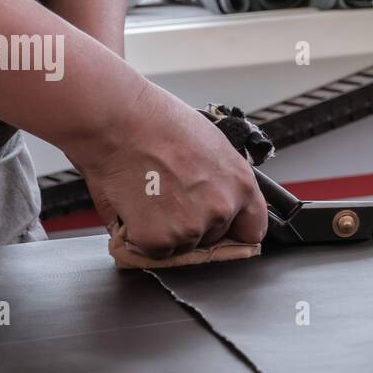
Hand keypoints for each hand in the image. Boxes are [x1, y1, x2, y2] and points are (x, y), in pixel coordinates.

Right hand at [66, 82, 267, 257]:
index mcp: (241, 185)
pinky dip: (143, 236)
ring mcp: (191, 228)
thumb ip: (223, 181)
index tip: (224, 229)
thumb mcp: (213, 147)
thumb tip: (220, 203)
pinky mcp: (159, 239)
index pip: (253, 229)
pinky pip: (155, 251)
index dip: (236, 229)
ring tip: (152, 195)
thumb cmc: (160, 123)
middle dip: (195, 224)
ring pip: (183, 245)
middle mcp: (221, 210)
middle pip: (213, 238)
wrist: (119, 122)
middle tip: (171, 195)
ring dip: (168, 231)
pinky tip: (138, 206)